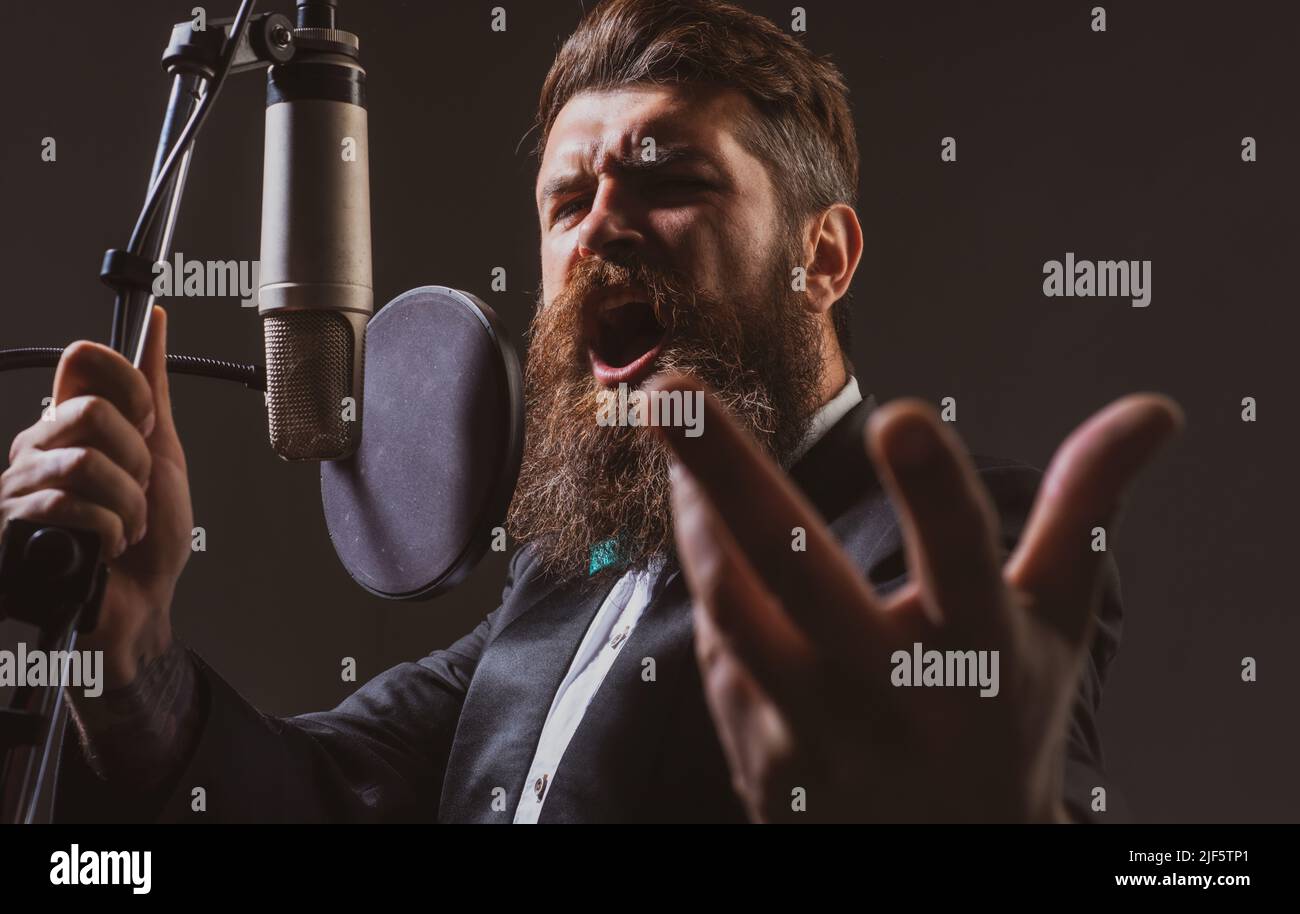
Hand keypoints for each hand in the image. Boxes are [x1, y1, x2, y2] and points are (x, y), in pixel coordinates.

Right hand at [2, 306, 192, 688]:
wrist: (140, 603)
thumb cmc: (149, 536)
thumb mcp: (162, 450)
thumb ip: (153, 386)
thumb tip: (156, 320)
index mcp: (70, 421)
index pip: (82, 358)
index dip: (128, 386)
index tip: (146, 424)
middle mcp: (38, 445)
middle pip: (91, 411)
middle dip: (137, 461)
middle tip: (138, 491)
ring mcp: (20, 485)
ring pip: (86, 463)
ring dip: (128, 505)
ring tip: (125, 527)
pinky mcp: (15, 525)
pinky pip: (70, 506)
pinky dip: (110, 531)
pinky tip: (106, 547)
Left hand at [651, 375, 1181, 821]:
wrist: (941, 858)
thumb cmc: (1007, 715)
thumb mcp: (1056, 623)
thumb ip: (1084, 510)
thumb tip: (1154, 409)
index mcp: (984, 656)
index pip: (966, 565)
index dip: (937, 495)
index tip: (899, 417)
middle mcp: (893, 695)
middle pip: (800, 573)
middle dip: (730, 474)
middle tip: (673, 389)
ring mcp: (816, 731)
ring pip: (733, 609)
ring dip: (694, 513)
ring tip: (671, 420)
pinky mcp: (761, 751)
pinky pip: (719, 641)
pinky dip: (706, 566)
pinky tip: (697, 507)